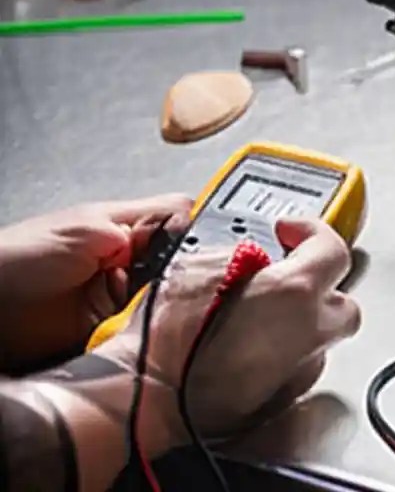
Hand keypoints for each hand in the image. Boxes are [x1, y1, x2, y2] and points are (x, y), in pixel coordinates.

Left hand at [0, 195, 191, 369]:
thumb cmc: (23, 257)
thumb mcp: (83, 229)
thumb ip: (134, 228)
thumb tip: (183, 233)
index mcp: (125, 226)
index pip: (179, 217)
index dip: (199, 227)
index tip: (214, 247)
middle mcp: (131, 260)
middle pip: (183, 260)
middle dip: (196, 271)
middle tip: (204, 284)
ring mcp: (123, 298)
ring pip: (171, 296)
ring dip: (178, 303)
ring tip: (188, 310)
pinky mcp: (114, 332)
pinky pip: (149, 330)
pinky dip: (158, 333)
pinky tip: (167, 332)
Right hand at [94, 218, 360, 449]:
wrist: (148, 399)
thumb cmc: (167, 339)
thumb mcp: (198, 268)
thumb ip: (243, 256)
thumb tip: (254, 257)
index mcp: (295, 291)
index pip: (331, 248)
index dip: (311, 232)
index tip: (290, 231)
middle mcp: (309, 332)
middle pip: (341, 301)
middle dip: (320, 286)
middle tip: (287, 276)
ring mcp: (300, 370)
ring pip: (321, 337)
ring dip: (301, 322)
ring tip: (260, 313)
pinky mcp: (283, 399)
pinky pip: (298, 367)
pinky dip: (282, 353)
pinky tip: (250, 348)